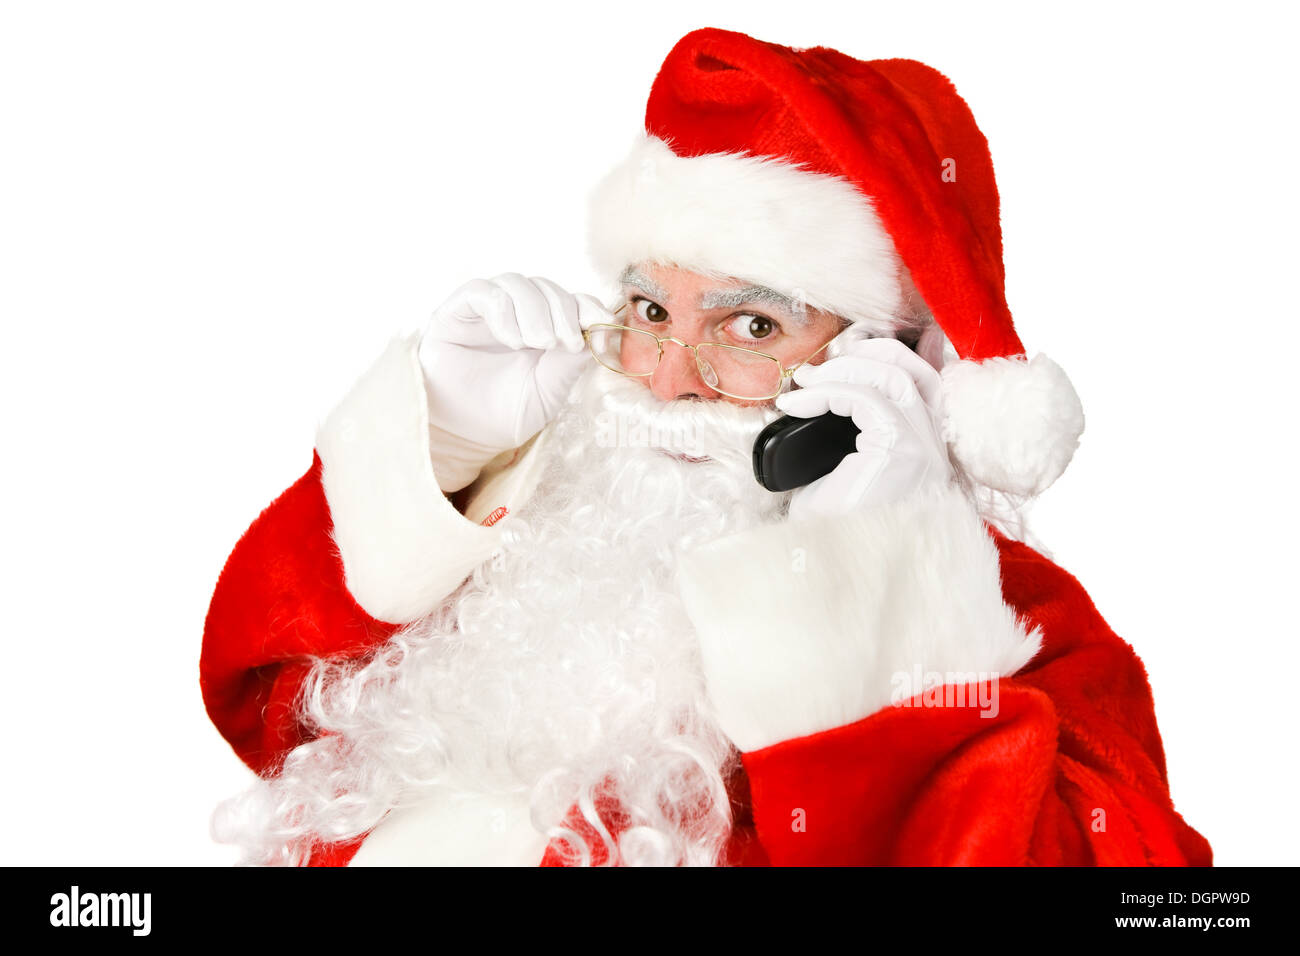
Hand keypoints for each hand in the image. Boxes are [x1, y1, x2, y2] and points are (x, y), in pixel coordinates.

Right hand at [417, 273, 611, 491]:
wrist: (462, 436)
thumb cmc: (504, 415)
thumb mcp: (548, 392)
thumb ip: (571, 363)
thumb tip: (598, 331)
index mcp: (544, 330)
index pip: (572, 302)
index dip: (590, 307)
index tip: (601, 327)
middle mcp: (516, 314)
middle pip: (548, 288)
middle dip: (564, 313)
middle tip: (565, 343)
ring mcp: (486, 310)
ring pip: (518, 283)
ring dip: (536, 311)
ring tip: (537, 344)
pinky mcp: (456, 311)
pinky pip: (483, 291)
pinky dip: (504, 311)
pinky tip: (511, 340)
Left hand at [774, 336, 953, 521]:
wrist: (829, 574)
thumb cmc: (832, 535)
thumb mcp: (839, 475)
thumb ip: (847, 438)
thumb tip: (819, 401)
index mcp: (924, 456)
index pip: (926, 388)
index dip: (886, 362)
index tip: (839, 364)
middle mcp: (933, 453)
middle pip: (918, 372)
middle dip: (867, 355)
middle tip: (819, 368)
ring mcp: (922, 452)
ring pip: (893, 378)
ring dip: (841, 371)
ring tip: (802, 386)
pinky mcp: (899, 453)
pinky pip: (865, 399)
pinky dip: (827, 392)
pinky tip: (799, 404)